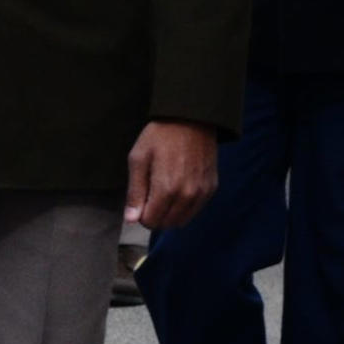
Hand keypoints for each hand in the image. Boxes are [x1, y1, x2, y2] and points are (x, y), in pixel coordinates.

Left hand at [125, 118, 218, 233]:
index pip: (151, 222)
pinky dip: (185, 206)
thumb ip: (135, 192)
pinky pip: (195, 210)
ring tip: (164, 190)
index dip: (141, 214)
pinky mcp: (211, 188)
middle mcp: (187, 195)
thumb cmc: (160, 136)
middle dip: (155, 215)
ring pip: (182, 221)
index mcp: (166, 189)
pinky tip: (179, 188)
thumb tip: (131, 220)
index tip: (140, 199)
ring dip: (170, 213)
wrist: (191, 119)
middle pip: (166, 224)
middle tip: (150, 194)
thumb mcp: (138, 159)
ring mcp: (202, 193)